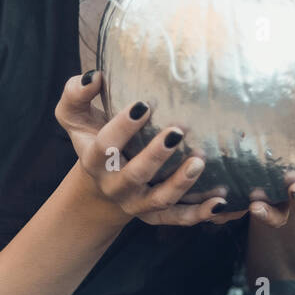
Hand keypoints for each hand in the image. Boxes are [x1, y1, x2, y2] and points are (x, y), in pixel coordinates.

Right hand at [55, 71, 239, 225]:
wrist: (99, 186)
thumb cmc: (92, 138)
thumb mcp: (75, 117)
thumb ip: (76, 93)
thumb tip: (96, 76)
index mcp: (94, 161)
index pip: (106, 145)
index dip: (123, 127)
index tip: (143, 104)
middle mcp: (114, 185)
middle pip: (134, 175)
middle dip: (155, 155)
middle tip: (177, 132)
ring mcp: (136, 203)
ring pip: (160, 199)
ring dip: (180, 183)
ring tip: (199, 161)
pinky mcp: (156, 214)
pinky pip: (179, 218)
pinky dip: (199, 213)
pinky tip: (219, 202)